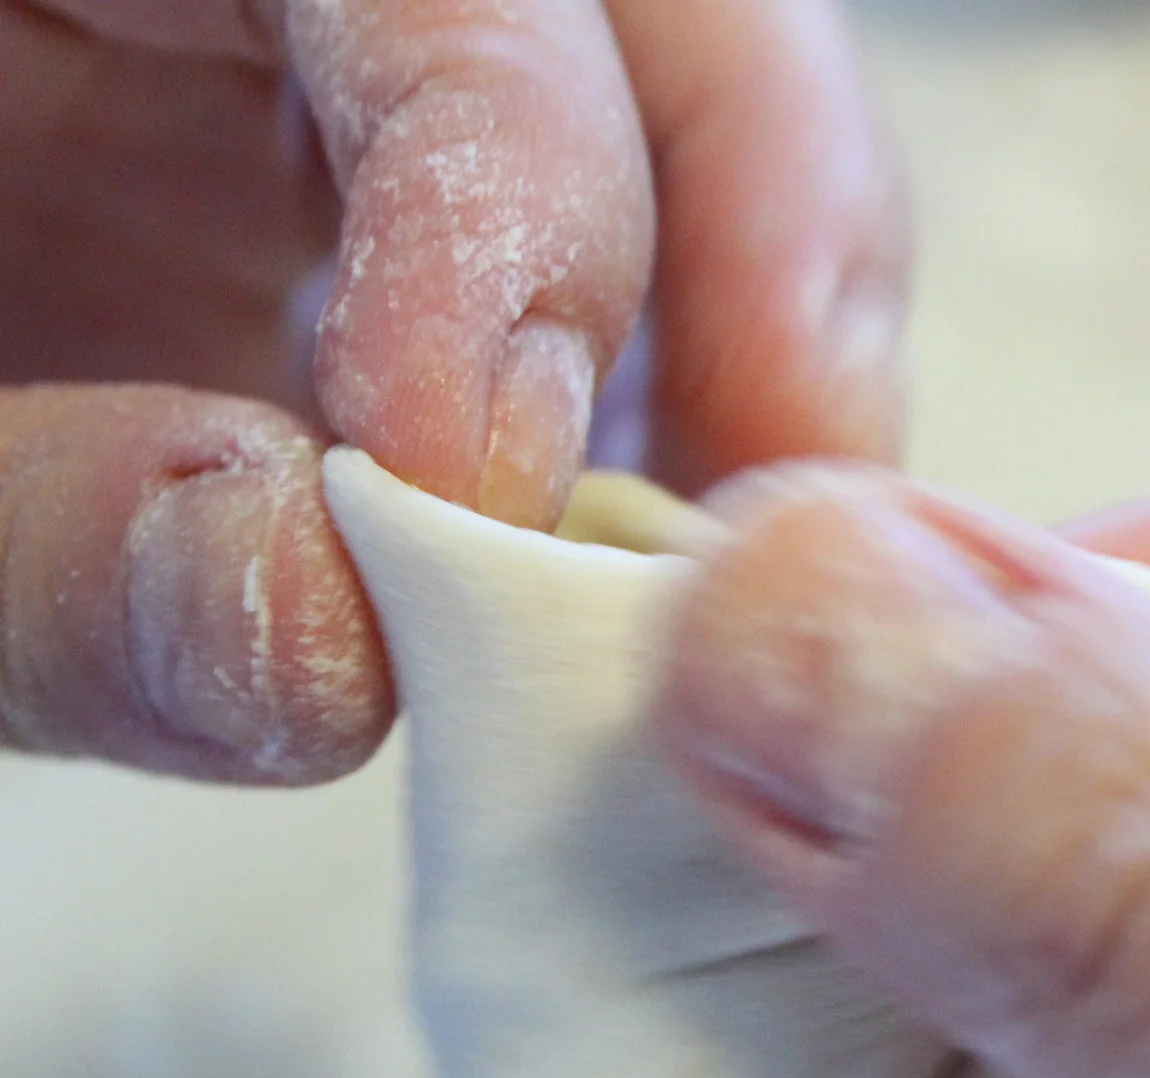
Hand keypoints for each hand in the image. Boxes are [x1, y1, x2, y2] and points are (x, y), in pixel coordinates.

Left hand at [0, 0, 902, 783]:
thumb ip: (18, 558)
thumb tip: (342, 644)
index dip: (508, 155)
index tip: (485, 472)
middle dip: (749, 214)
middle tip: (773, 498)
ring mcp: (292, 49)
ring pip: (656, 89)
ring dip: (745, 319)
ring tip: (719, 556)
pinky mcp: (338, 186)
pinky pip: (590, 230)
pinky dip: (660, 398)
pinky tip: (632, 549)